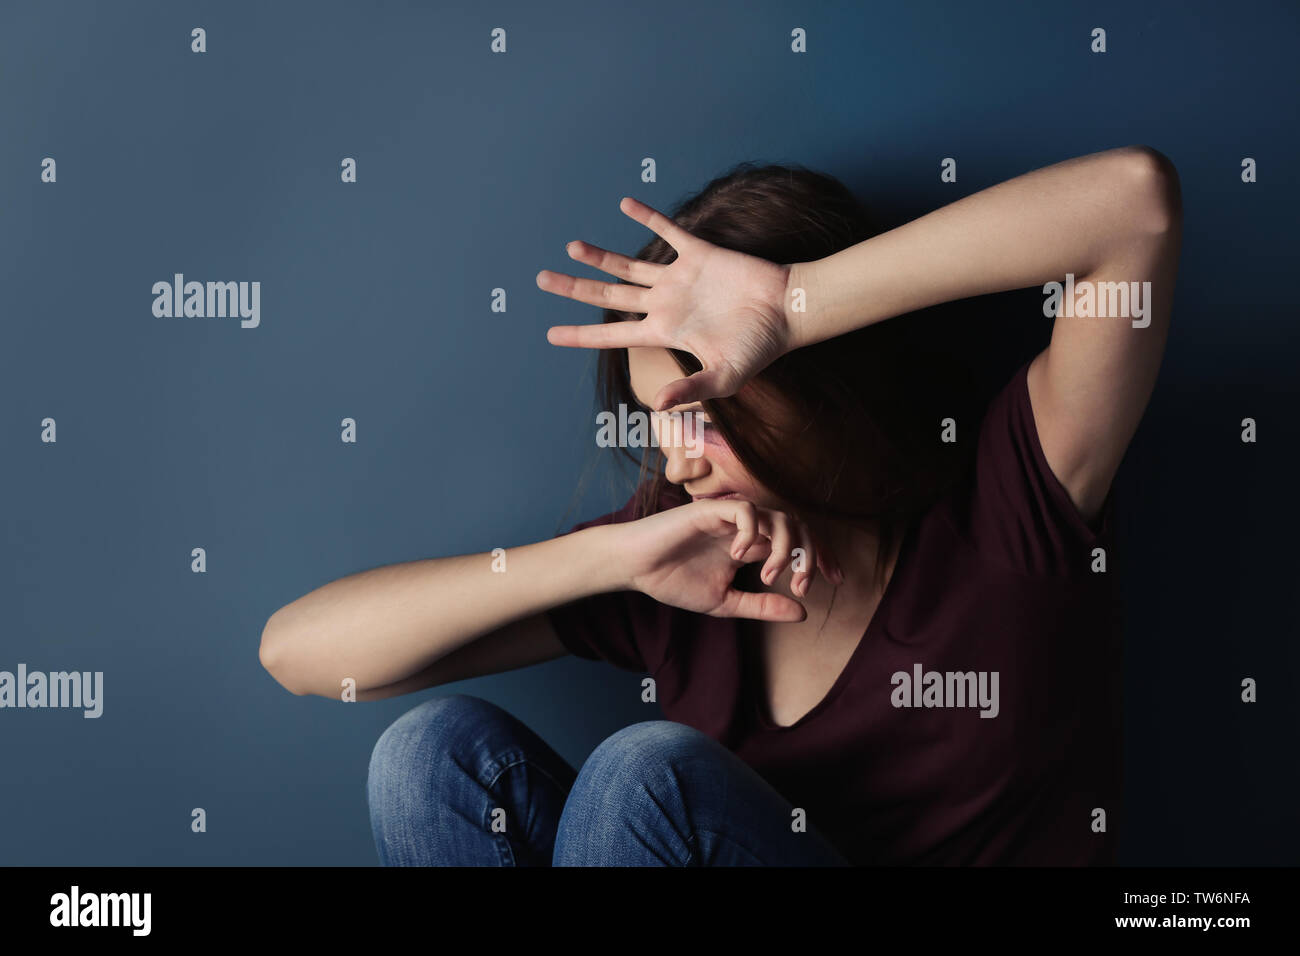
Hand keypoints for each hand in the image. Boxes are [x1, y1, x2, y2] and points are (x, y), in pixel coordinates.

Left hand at [537, 196, 793, 409]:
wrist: (788, 312)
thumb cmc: (759, 347)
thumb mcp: (725, 377)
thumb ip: (691, 390)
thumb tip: (658, 407)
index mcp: (666, 332)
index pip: (613, 335)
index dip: (581, 335)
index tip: (550, 335)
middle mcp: (666, 304)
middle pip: (610, 296)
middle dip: (575, 289)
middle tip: (541, 280)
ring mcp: (680, 277)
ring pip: (629, 265)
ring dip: (599, 257)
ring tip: (570, 247)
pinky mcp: (699, 253)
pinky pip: (668, 231)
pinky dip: (647, 218)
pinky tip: (625, 204)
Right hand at [617, 498, 842, 620]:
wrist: (635, 568)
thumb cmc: (673, 580)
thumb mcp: (725, 602)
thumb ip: (761, 606)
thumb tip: (803, 614)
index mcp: (751, 546)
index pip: (798, 541)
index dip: (820, 556)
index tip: (835, 580)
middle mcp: (746, 528)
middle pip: (796, 526)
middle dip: (809, 553)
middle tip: (800, 584)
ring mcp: (730, 517)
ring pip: (777, 516)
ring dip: (783, 547)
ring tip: (769, 575)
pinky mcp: (710, 510)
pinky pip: (745, 510)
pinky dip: (751, 531)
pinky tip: (740, 555)